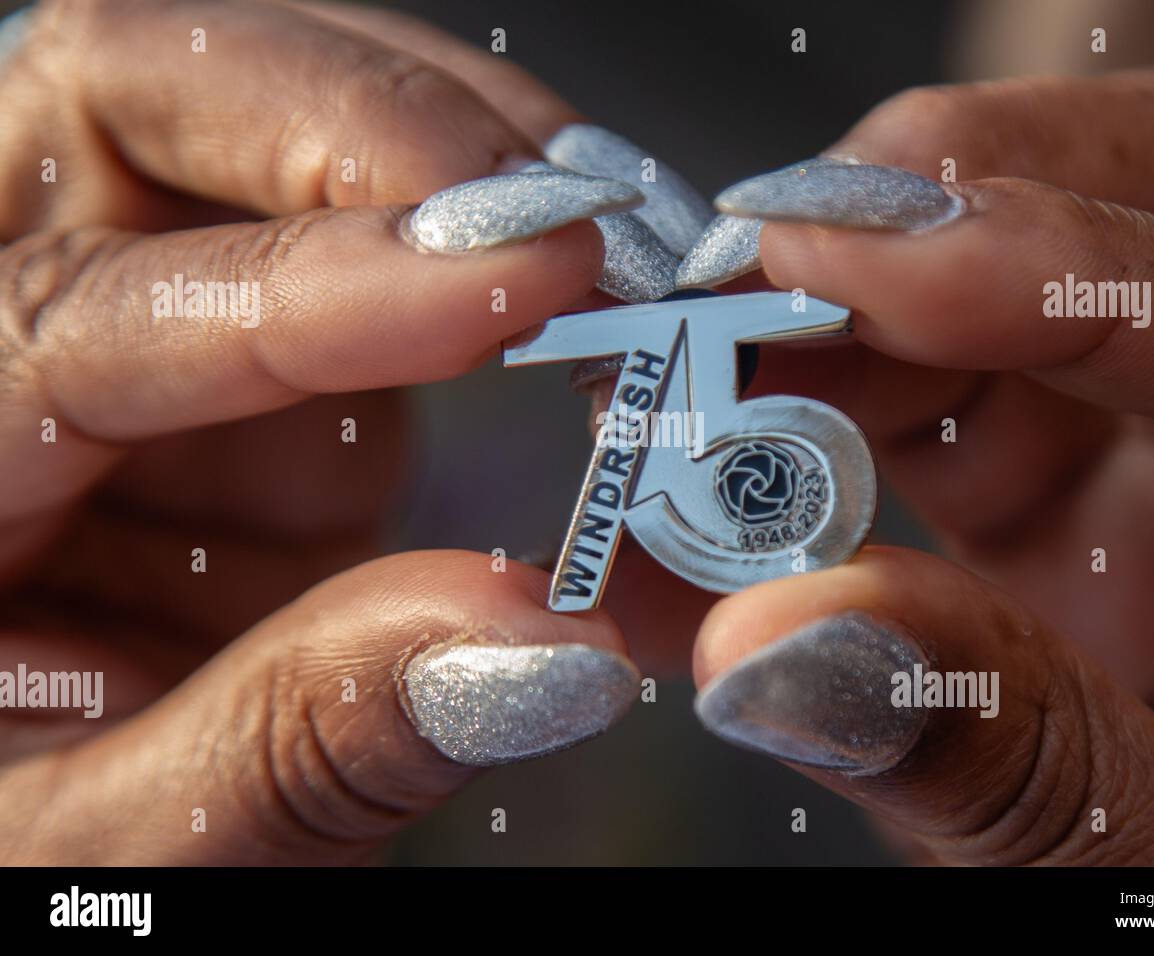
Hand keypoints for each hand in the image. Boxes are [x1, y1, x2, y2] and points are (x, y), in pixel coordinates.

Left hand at [0, 0, 640, 863]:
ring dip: (445, 146)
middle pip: (135, 98)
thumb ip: (299, 749)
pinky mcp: (256, 382)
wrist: (32, 853)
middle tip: (558, 204)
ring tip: (594, 227)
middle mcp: (4, 355)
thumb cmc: (13, 853)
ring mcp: (142, 348)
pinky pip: (362, 241)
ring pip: (255, 122)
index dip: (322, 277)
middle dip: (373, 125)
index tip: (529, 277)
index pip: (82, 307)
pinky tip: (567, 284)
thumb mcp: (116, 854)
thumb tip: (533, 641)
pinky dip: (481, 235)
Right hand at [677, 70, 1153, 863]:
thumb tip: (775, 641)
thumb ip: (1015, 767)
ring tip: (667, 421)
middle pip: (1123, 206)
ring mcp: (1141, 480)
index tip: (830, 263)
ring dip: (804, 339)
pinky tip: (680, 526)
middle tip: (726, 296)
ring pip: (975, 312)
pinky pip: (903, 428)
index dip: (1039, 253)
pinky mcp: (1038, 518)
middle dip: (902, 226)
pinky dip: (776, 458)